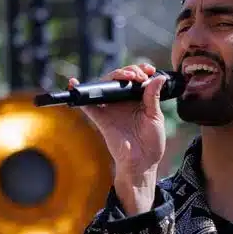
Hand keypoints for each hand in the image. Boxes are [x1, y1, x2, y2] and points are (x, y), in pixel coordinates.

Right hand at [71, 63, 167, 214]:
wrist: (143, 163)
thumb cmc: (151, 142)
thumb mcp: (155, 117)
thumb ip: (153, 97)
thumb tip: (158, 78)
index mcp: (136, 100)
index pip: (134, 79)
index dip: (140, 70)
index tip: (148, 70)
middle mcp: (121, 102)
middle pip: (118, 78)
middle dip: (129, 71)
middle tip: (139, 75)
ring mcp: (110, 109)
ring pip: (104, 86)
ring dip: (113, 76)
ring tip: (127, 76)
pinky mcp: (100, 118)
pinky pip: (87, 105)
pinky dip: (79, 93)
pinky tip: (74, 82)